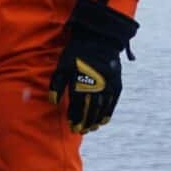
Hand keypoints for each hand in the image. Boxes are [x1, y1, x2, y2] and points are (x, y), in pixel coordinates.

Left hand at [48, 0, 139, 132]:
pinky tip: (102, 122)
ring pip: (102, 108)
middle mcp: (95, 85)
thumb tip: (53, 102)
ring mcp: (108, 85)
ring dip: (95, 120)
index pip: (77, 106)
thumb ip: (57, 85)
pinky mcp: (117, 84)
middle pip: (90, 110)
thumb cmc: (76, 53)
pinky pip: (113, 103)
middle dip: (84, 122)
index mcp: (80, 81)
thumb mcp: (62, 66)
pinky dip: (108, 113)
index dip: (75, 118)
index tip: (71, 127)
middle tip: (80, 131)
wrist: (98, 39)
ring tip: (90, 129)